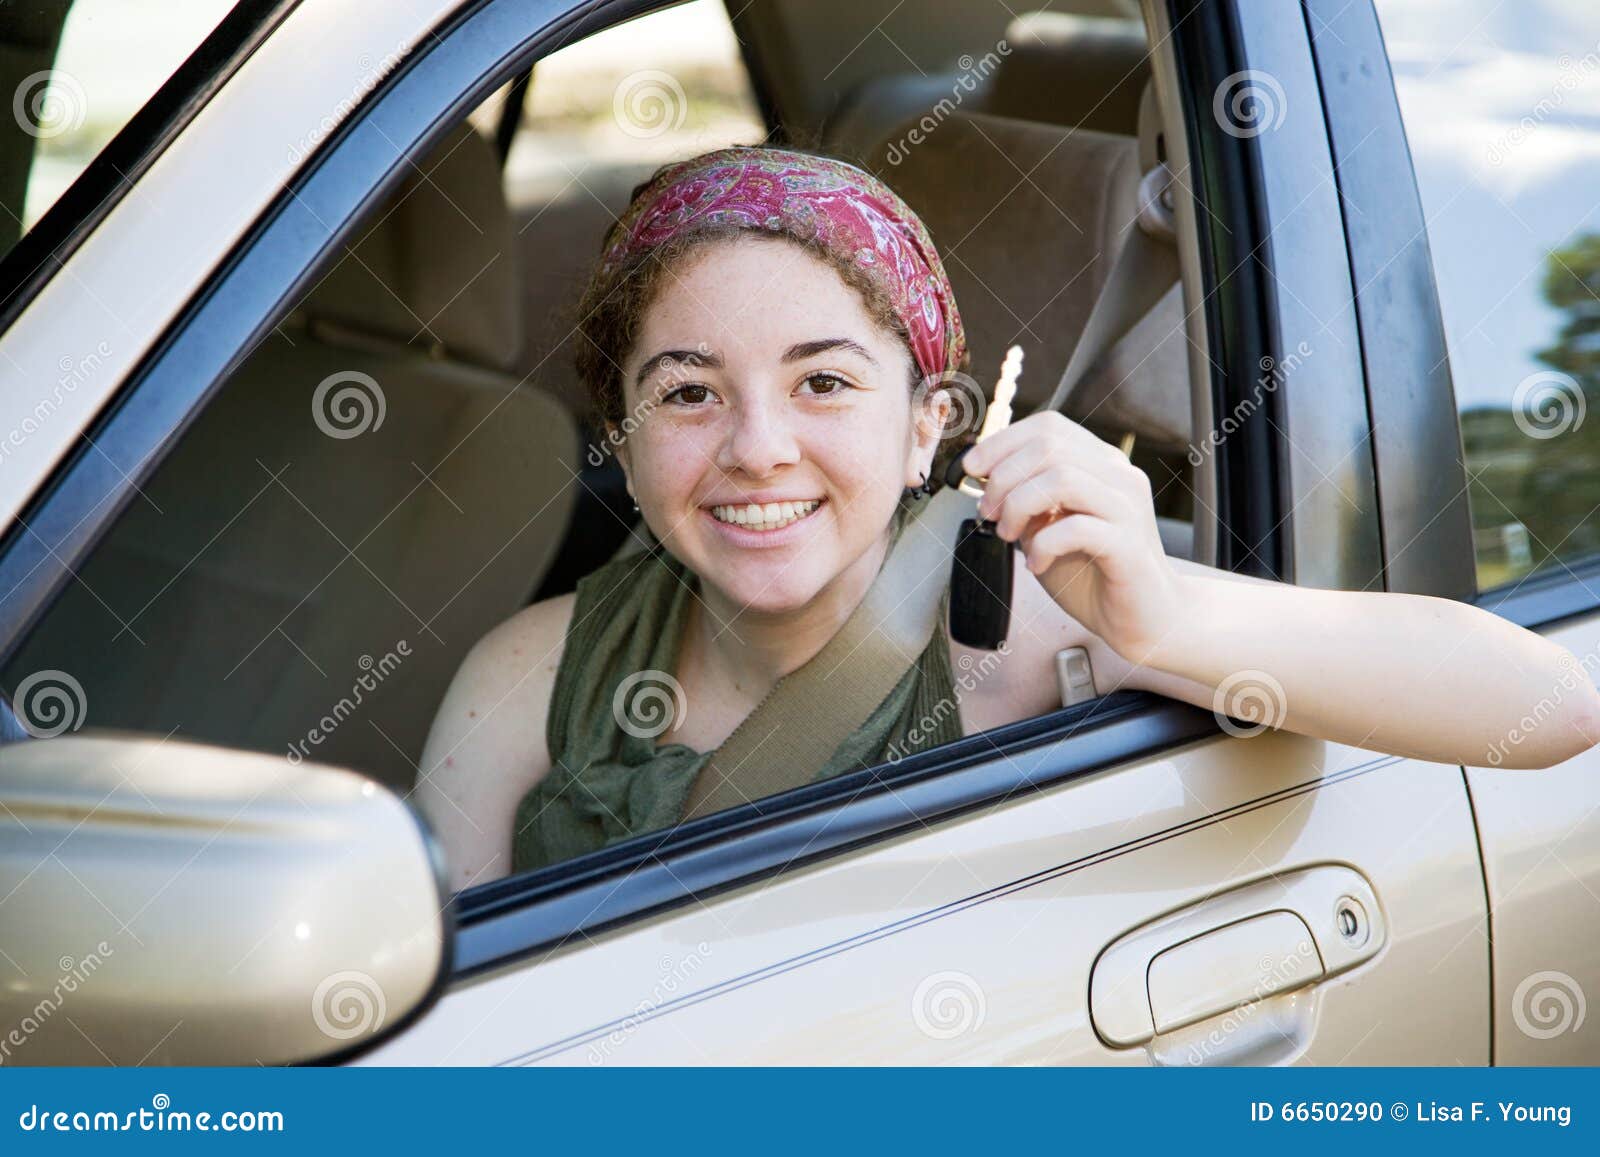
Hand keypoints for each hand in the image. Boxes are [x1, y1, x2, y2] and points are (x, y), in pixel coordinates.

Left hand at [959, 410, 1186, 662]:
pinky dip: (1043, 545)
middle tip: (988, 512)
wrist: (1142, 618)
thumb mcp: (1047, 527)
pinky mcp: (1129, 545)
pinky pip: (1077, 528)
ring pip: (1062, 479)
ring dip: (1019, 505)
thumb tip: (984, 479)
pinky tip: (1036, 564)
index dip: (1002, 443)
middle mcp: (1119, 477)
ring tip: (1008, 535)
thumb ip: (1025, 501)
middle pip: (1050, 447)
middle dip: (1004, 477)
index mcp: (1100, 464)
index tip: (972, 470)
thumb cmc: (1093, 573)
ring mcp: (1127, 508)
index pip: (1049, 426)